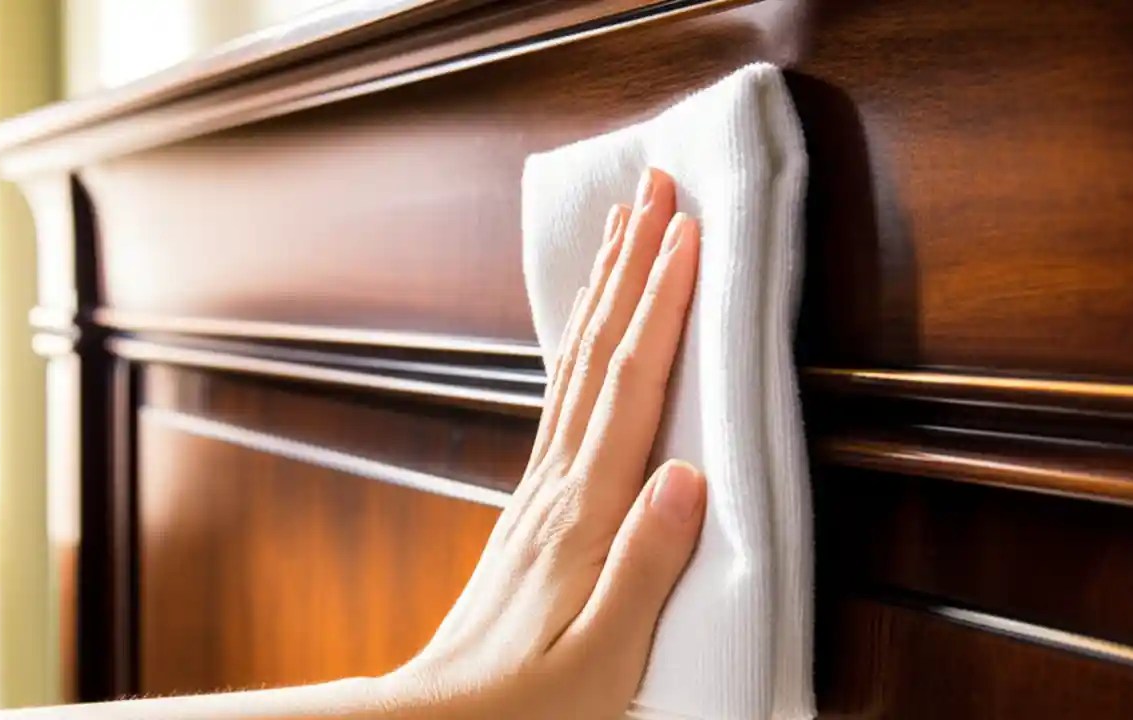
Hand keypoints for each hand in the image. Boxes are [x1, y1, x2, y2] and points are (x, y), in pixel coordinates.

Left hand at [385, 168, 705, 718]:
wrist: (443, 719)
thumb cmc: (530, 702)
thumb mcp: (603, 656)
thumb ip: (647, 567)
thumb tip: (689, 477)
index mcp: (586, 512)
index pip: (631, 386)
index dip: (661, 305)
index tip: (686, 234)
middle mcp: (558, 484)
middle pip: (598, 352)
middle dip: (630, 265)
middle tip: (652, 189)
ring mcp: (540, 488)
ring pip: (575, 366)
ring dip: (603, 292)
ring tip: (622, 231)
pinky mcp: (534, 503)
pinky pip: (560, 399)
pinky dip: (581, 347)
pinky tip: (590, 333)